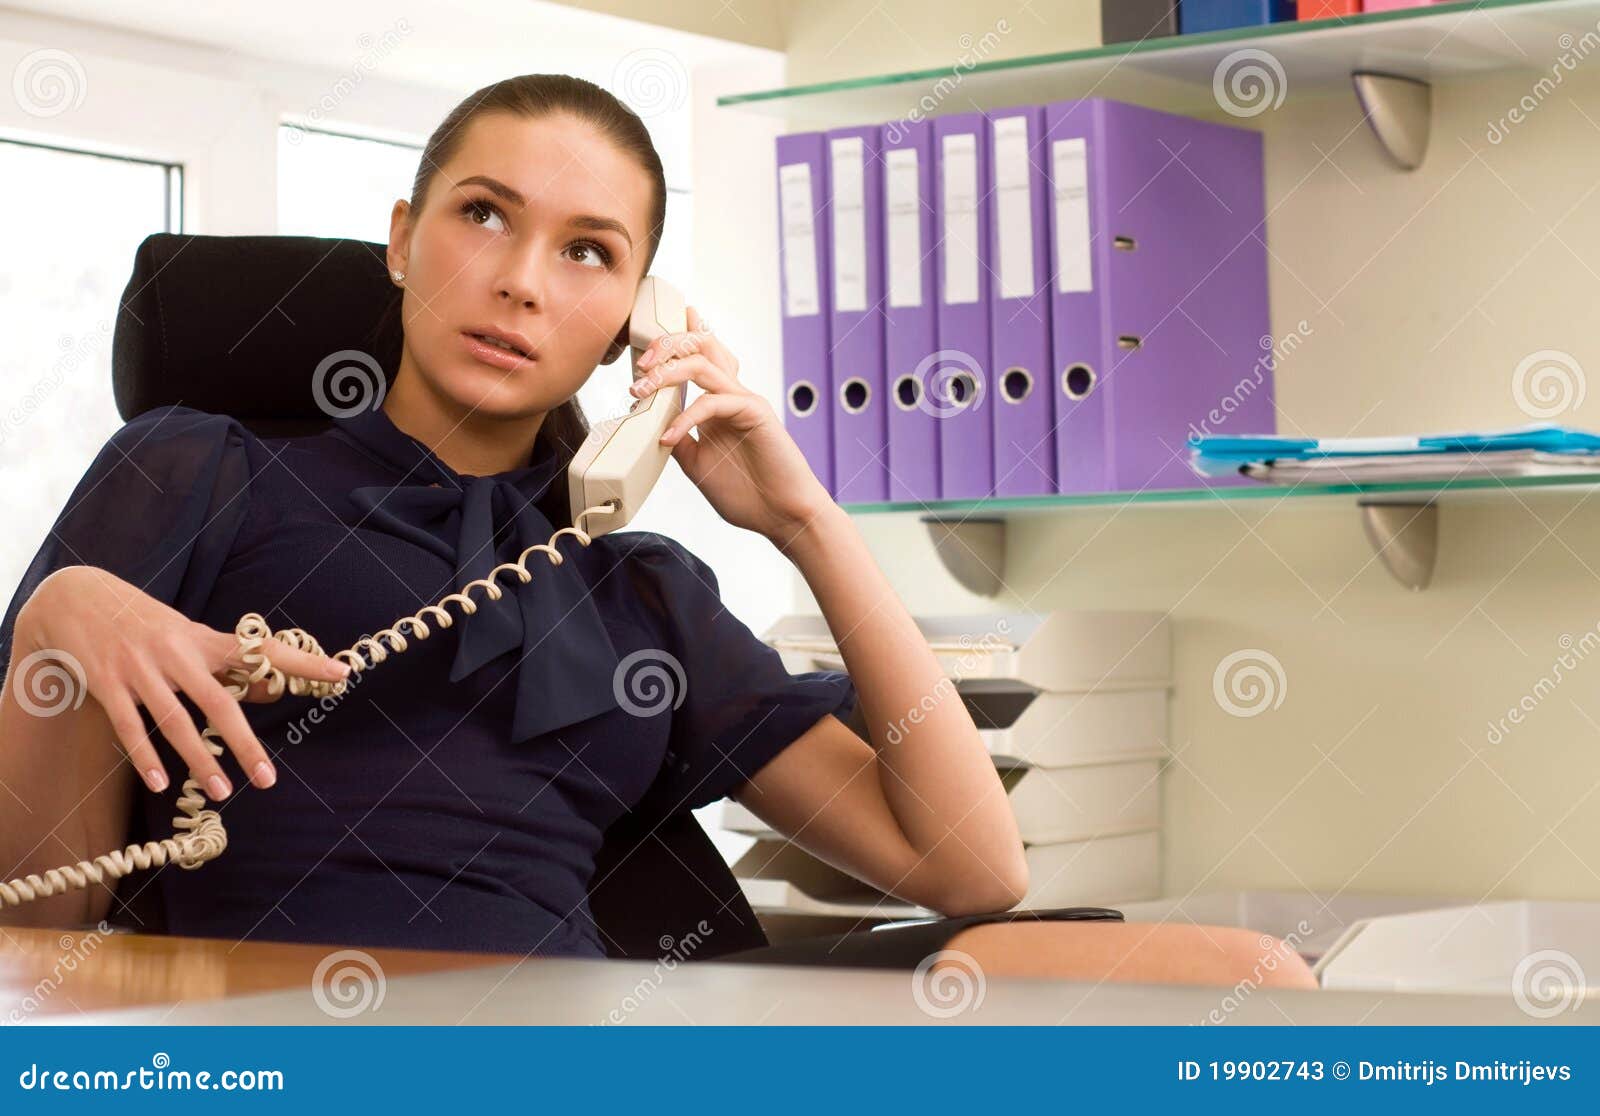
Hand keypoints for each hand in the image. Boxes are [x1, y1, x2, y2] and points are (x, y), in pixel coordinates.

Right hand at [13, 566, 349, 796]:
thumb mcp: (190, 635)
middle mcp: (178, 653)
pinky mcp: (107, 683)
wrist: (74, 597)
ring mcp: (141, 669)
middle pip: (220, 702)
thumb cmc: (144, 622)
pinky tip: (159, 783)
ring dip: (199, 760)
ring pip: (176, 721)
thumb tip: (270, 693)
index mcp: (204, 639)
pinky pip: (130, 727)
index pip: (263, 651)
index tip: (341, 673)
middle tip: (268, 780)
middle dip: (246, 743)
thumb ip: (226, 665)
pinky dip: (144, 757)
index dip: (303, 663)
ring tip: (223, 791)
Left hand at [634, 305, 833, 544]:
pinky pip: (712, 402)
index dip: (674, 342)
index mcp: (719, 404)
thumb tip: (652, 424)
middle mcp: (732, 395)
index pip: (698, 358)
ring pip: (703, 363)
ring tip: (641, 389)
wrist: (781, 515)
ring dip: (667, 371)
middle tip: (640, 365)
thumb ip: (679, 439)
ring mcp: (744, 400)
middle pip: (702, 345)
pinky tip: (668, 437)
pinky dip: (685, 418)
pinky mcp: (755, 412)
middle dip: (667, 345)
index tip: (643, 346)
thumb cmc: (747, 493)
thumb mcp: (697, 464)